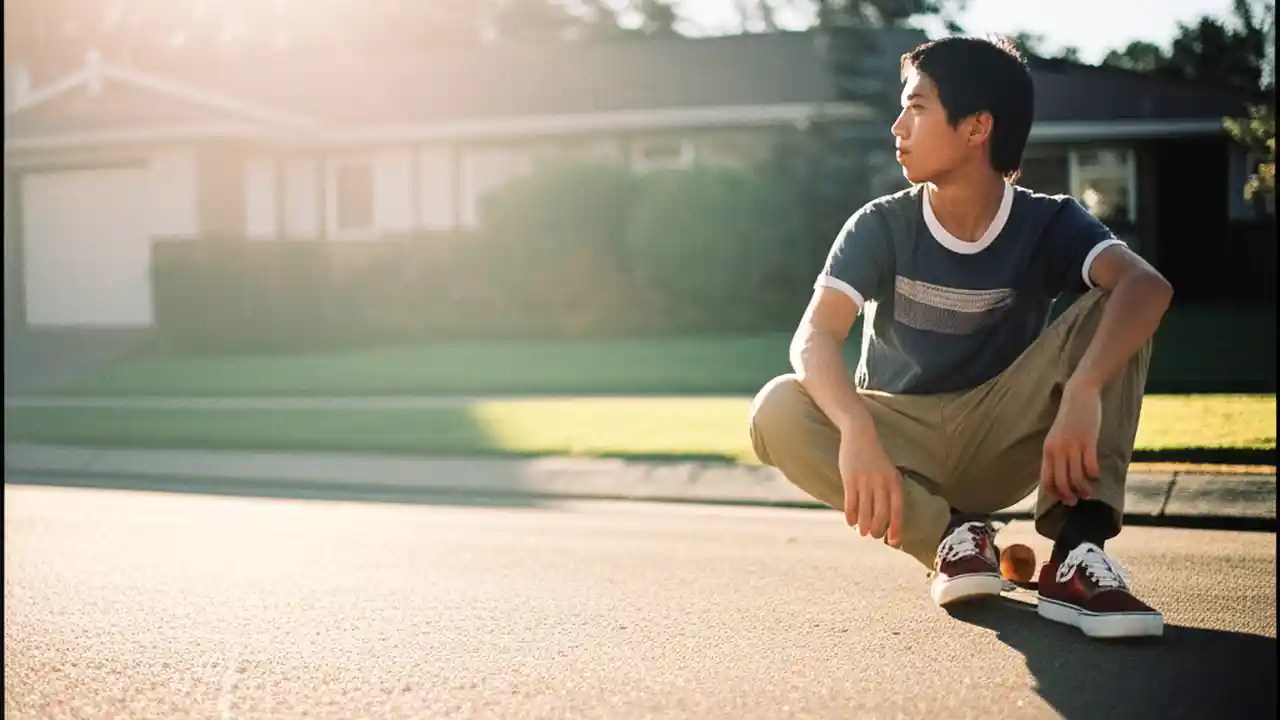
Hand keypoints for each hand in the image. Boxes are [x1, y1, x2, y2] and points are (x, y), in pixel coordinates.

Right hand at [838, 432, 902, 546]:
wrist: (860, 435)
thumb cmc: (875, 458)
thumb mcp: (888, 472)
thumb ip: (889, 491)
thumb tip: (887, 517)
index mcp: (894, 482)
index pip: (897, 510)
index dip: (896, 528)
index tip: (893, 542)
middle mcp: (881, 483)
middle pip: (881, 514)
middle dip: (878, 530)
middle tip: (873, 536)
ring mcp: (865, 481)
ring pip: (865, 512)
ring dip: (864, 526)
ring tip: (862, 532)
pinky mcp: (850, 479)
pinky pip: (851, 503)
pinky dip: (851, 516)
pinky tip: (850, 523)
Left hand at [1041, 381, 1102, 505]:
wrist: (1079, 395)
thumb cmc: (1069, 418)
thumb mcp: (1056, 437)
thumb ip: (1056, 453)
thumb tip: (1060, 475)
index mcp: (1047, 450)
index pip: (1046, 480)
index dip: (1055, 493)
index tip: (1064, 499)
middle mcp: (1057, 450)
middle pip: (1061, 482)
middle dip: (1069, 496)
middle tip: (1078, 501)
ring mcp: (1072, 445)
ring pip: (1075, 477)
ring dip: (1083, 489)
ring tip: (1089, 493)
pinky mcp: (1087, 441)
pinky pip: (1090, 465)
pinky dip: (1093, 474)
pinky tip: (1096, 475)